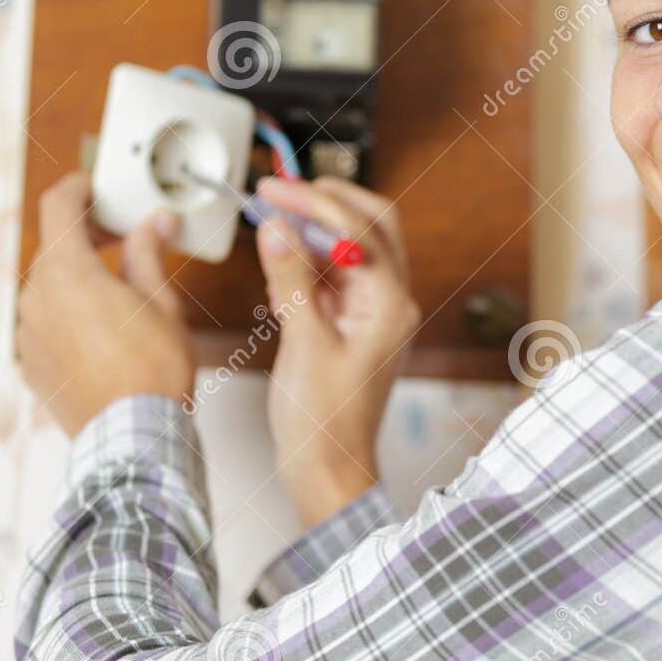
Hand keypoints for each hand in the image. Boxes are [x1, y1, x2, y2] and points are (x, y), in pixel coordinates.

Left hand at [17, 173, 194, 436]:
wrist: (134, 433)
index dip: (76, 188)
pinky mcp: (31, 361)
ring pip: (50, 287)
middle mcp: (37, 297)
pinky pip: (47, 322)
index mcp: (68, 272)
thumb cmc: (152, 369)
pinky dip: (70, 313)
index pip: (57, 206)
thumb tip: (155, 223)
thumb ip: (149, 253)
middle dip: (86, 236)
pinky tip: (105, 329)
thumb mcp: (160, 300)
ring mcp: (29, 332)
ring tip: (120, 290)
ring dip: (79, 277)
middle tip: (122, 237)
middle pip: (54, 248)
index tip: (92, 187)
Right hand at [255, 176, 420, 527]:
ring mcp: (372, 312)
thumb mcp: (303, 343)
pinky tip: (277, 265)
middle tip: (278, 191)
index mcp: (391, 304)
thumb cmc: (324, 422)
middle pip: (368, 227)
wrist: (327, 470)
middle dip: (324, 204)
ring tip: (270, 220)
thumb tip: (279, 228)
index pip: (361, 229)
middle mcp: (390, 302)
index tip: (274, 190)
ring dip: (312, 232)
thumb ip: (291, 280)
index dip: (315, 202)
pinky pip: (333, 278)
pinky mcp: (351, 325)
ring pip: (349, 250)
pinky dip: (306, 263)